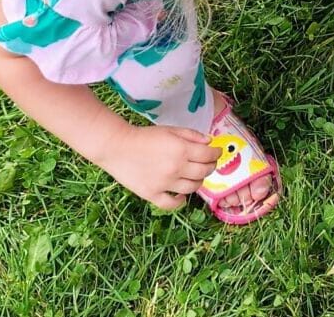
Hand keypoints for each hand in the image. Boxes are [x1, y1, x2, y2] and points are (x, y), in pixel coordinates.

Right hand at [99, 122, 220, 210]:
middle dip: (210, 167)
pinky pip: (172, 204)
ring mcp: (164, 183)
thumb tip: (210, 143)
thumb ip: (192, 136)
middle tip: (208, 163)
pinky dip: (180, 201)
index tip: (216, 152)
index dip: (216, 154)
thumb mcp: (171, 130)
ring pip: (192, 188)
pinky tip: (181, 194)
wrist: (117, 147)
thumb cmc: (145, 136)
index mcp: (182, 150)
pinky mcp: (151, 194)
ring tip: (194, 176)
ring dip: (198, 182)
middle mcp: (176, 168)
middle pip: (204, 172)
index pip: (209, 155)